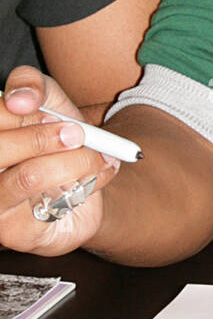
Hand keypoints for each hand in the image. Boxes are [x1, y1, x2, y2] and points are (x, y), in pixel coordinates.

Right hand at [0, 65, 119, 255]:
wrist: (88, 179)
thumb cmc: (60, 135)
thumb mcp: (51, 100)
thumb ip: (34, 86)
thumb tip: (20, 99)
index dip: (22, 109)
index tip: (49, 112)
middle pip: (0, 148)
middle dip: (43, 137)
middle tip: (77, 133)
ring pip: (28, 176)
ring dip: (73, 161)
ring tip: (97, 156)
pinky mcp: (14, 232)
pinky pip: (49, 206)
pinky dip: (84, 183)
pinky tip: (97, 175)